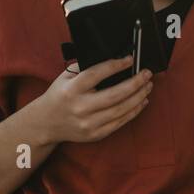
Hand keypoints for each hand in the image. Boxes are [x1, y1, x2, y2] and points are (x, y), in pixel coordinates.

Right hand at [33, 55, 152, 145]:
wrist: (46, 123)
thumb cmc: (59, 95)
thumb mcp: (65, 77)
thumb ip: (84, 67)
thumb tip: (112, 59)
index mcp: (72, 89)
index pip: (97, 74)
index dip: (116, 65)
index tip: (130, 59)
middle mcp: (80, 107)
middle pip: (115, 95)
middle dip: (135, 83)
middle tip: (147, 74)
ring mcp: (88, 123)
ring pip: (121, 110)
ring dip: (138, 97)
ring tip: (148, 86)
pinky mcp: (95, 134)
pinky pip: (120, 122)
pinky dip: (134, 111)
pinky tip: (141, 101)